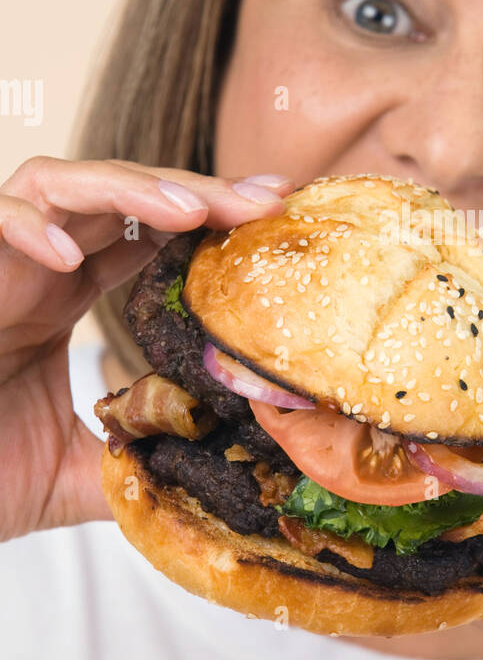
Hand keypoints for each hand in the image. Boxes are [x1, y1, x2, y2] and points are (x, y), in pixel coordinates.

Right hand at [0, 156, 293, 541]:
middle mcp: (33, 267)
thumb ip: (137, 463)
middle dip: (194, 189)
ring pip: (58, 180)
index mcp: (62, 297)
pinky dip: (30, 225)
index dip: (208, 219)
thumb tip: (221, 479)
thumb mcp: (74, 475)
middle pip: (120, 194)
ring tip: (190, 212)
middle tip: (265, 199)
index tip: (275, 217)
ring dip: (127, 186)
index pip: (145, 235)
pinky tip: (70, 257)